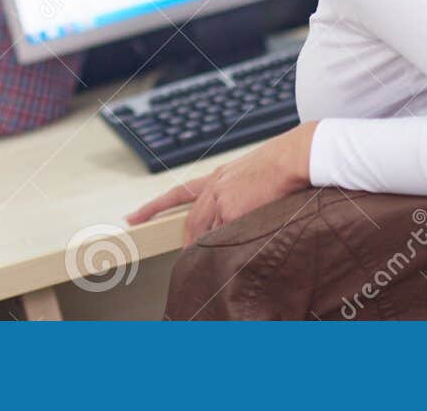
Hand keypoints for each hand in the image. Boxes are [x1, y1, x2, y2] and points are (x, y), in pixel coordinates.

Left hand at [126, 122, 316, 245]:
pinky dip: (229, 251)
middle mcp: (214, 188)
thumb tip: (242, 212)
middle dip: (188, 244)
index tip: (133, 216)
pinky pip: (227, 238)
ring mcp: (221, 200)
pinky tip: (233, 260)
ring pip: (207, 233)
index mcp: (217, 177)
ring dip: (208, 251)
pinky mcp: (233, 210)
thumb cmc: (282, 163)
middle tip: (185, 263)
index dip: (154, 206)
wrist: (293, 157)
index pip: (178, 193)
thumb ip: (240, 191)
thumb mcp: (251, 174)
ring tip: (208, 270)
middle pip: (192, 223)